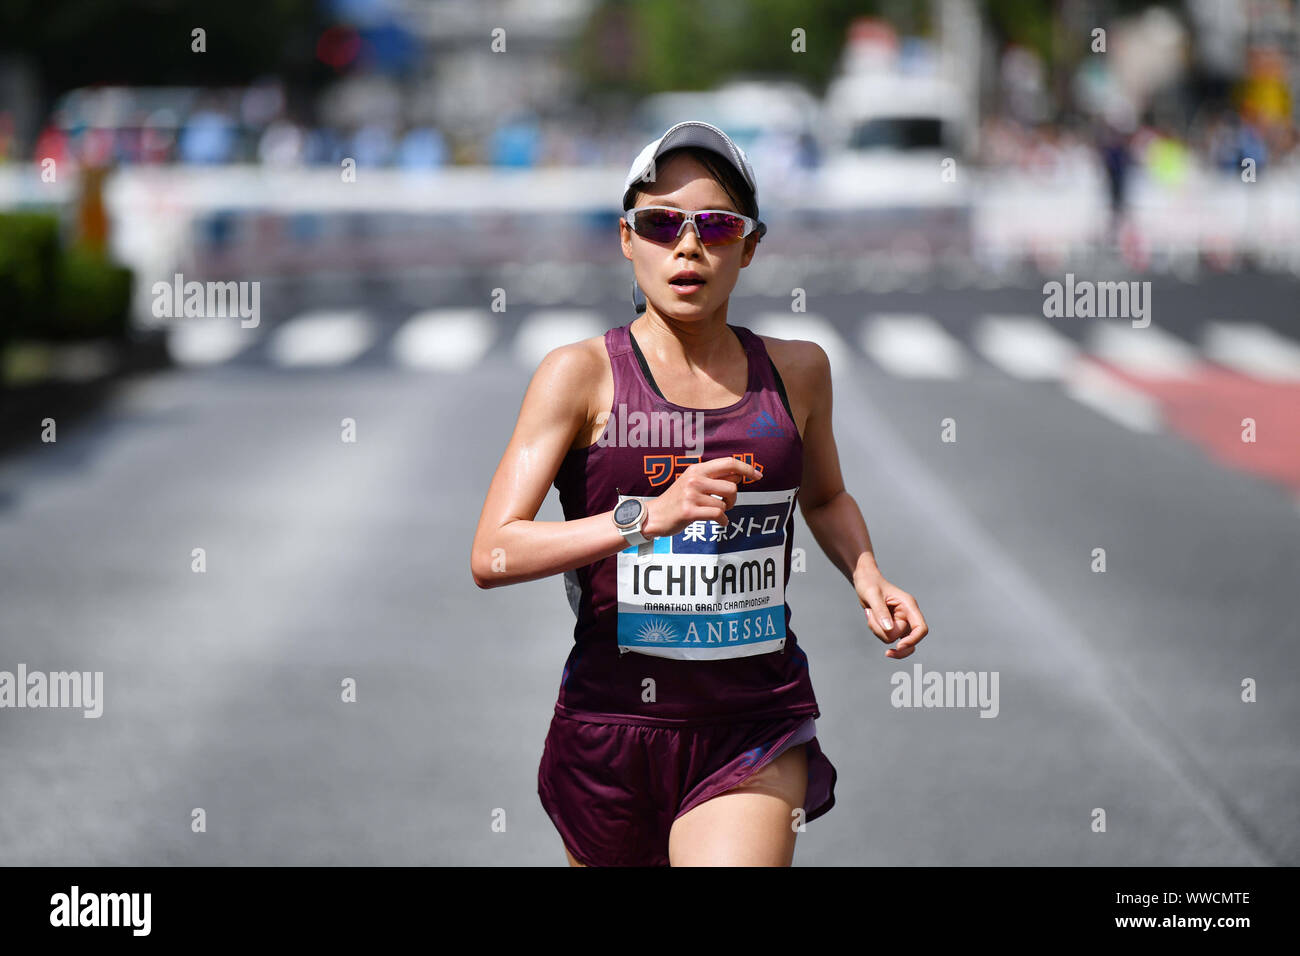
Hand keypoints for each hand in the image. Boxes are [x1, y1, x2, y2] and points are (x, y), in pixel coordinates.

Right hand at [642, 456, 762, 537]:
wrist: (654, 516)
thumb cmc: (676, 501)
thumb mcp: (693, 482)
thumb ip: (714, 478)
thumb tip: (739, 474)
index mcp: (697, 469)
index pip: (729, 463)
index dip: (747, 468)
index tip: (758, 476)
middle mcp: (695, 479)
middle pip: (732, 486)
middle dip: (733, 499)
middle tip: (725, 504)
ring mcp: (691, 495)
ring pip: (725, 503)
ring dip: (725, 510)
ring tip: (715, 512)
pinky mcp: (689, 511)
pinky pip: (718, 515)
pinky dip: (722, 521)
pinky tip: (718, 522)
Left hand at [855, 572, 928, 658]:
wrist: (864, 580)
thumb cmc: (869, 583)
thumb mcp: (872, 594)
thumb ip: (881, 611)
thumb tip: (889, 629)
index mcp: (908, 605)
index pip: (920, 628)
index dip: (913, 640)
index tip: (899, 646)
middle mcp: (908, 615)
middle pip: (904, 638)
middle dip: (885, 632)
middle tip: (870, 616)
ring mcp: (901, 621)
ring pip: (892, 639)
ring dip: (877, 630)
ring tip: (869, 612)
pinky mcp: (893, 626)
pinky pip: (886, 637)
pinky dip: (876, 630)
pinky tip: (870, 616)